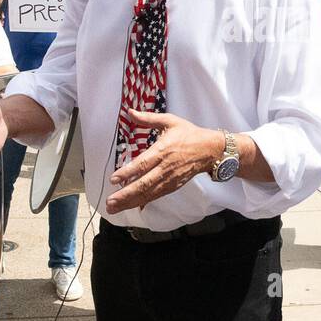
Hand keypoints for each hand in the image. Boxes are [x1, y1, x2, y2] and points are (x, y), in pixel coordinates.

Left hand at [105, 110, 222, 212]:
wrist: (210, 149)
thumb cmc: (189, 134)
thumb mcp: (170, 121)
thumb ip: (148, 119)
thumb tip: (130, 112)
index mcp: (163, 150)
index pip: (143, 164)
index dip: (128, 173)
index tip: (114, 179)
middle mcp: (165, 167)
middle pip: (144, 184)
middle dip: (125, 194)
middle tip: (110, 202)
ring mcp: (169, 179)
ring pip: (148, 193)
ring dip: (130, 202)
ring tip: (114, 208)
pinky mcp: (173, 186)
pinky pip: (156, 196)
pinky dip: (142, 202)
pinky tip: (130, 207)